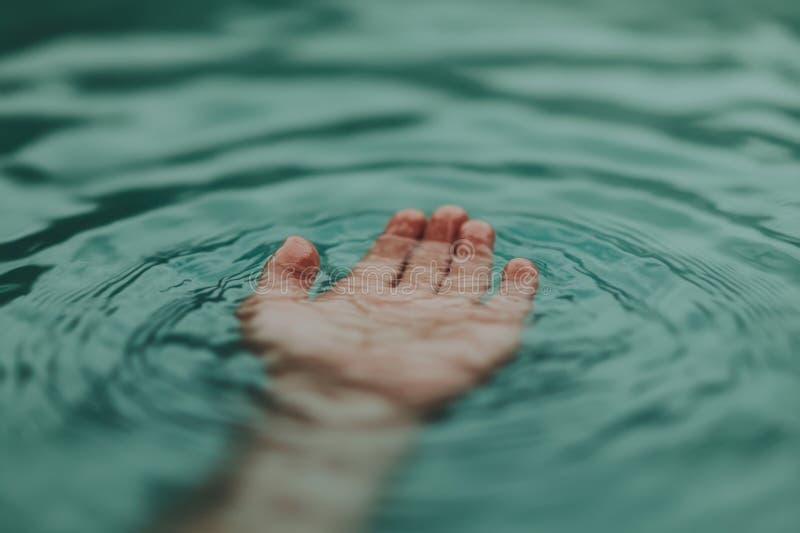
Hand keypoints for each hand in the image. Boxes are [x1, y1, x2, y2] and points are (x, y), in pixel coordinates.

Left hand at [237, 205, 538, 416]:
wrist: (339, 408)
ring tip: (478, 226)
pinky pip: (508, 314)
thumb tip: (300, 244)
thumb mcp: (268, 313)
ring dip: (476, 254)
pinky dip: (520, 291)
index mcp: (364, 302)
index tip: (410, 212)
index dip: (400, 235)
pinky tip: (522, 266)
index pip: (390, 259)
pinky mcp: (479, 347)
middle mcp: (406, 313)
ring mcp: (444, 329)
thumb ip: (281, 276)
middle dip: (441, 238)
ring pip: (467, 283)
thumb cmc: (301, 365)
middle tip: (450, 211)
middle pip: (431, 267)